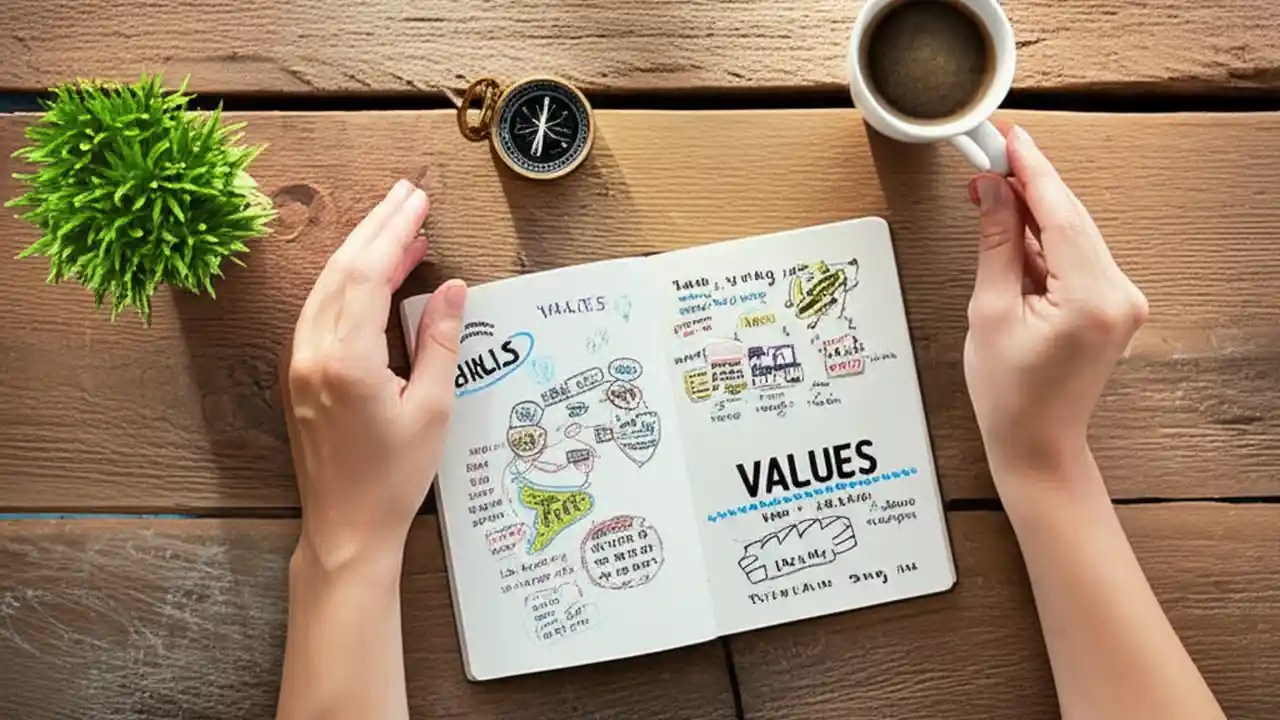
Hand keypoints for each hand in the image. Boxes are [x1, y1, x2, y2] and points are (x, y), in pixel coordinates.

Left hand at [282, 179, 466, 568]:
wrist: (346, 528)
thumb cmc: (394, 479)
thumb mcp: (432, 409)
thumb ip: (438, 342)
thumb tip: (452, 289)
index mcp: (346, 361)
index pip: (367, 273)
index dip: (394, 231)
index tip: (419, 201)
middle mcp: (313, 354)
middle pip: (342, 269)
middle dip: (376, 226)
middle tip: (409, 193)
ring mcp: (299, 363)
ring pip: (328, 287)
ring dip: (362, 250)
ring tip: (400, 225)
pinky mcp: (300, 375)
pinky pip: (322, 310)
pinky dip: (350, 283)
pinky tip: (376, 275)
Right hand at [964, 127, 1147, 481]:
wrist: (1037, 443)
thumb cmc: (1009, 395)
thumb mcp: (990, 312)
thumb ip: (997, 245)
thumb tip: (993, 192)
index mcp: (1091, 299)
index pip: (1060, 213)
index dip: (1031, 170)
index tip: (1009, 138)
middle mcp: (1120, 295)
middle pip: (1071, 218)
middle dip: (1027, 186)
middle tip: (988, 157)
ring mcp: (1123, 300)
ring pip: (1073, 234)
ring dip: (1032, 213)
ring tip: (989, 192)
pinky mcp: (1114, 304)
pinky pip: (1077, 256)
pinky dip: (1044, 240)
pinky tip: (1013, 228)